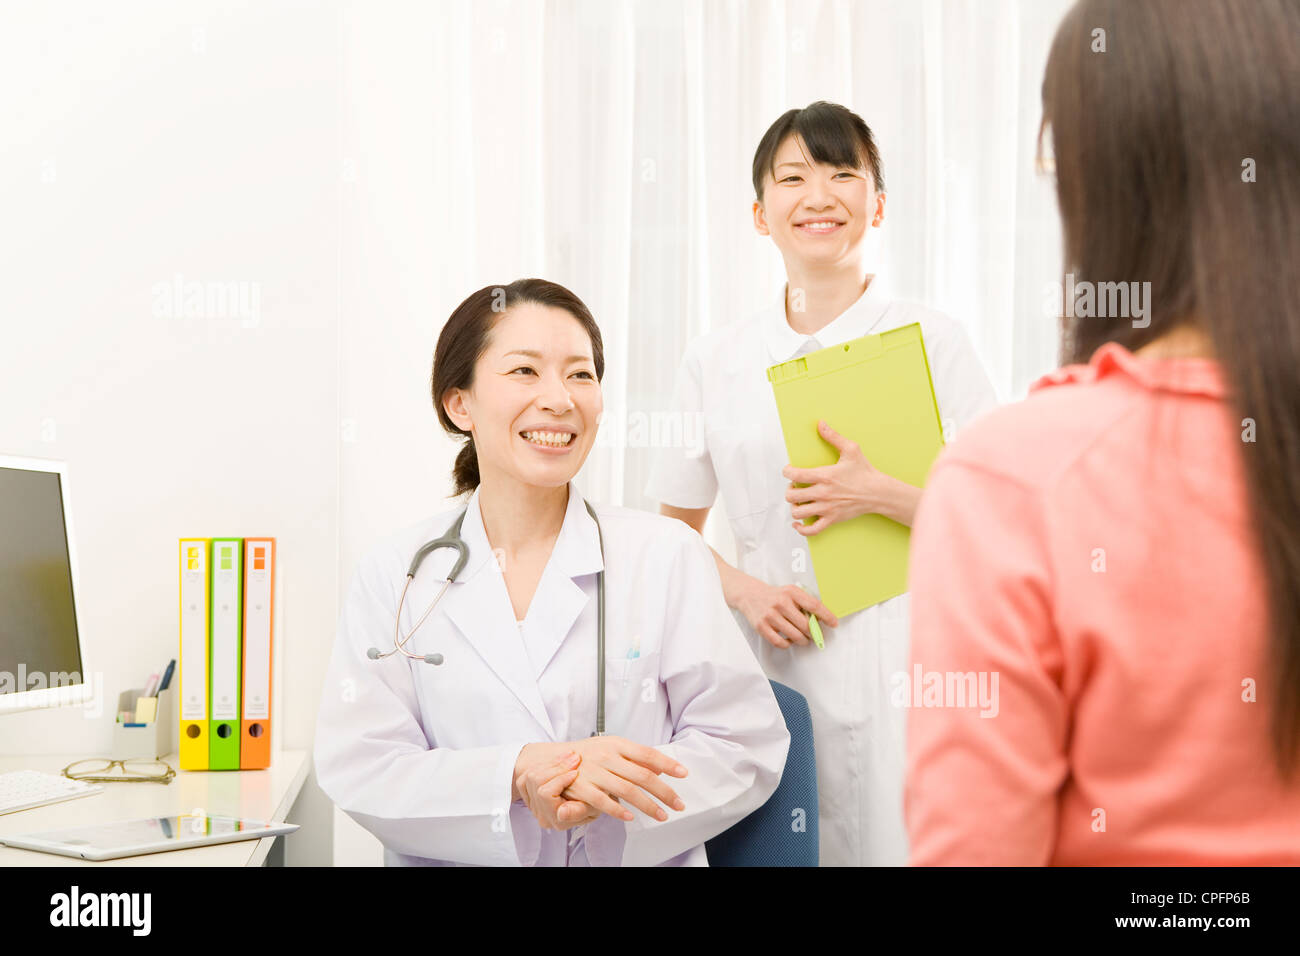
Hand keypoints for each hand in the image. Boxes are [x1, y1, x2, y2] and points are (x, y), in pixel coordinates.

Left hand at [513, 748, 597, 830]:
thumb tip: (561, 813)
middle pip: (536, 781)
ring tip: (570, 756)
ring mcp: (533, 805)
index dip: (560, 779)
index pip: (545, 793)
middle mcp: (541, 815)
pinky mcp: (529, 795)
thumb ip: (578, 811)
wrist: (593, 796)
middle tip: (576, 758)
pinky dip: (543, 765)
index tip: (576, 772)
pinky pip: (526, 775)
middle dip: (557, 767)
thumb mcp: (593, 808)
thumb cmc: (594, 802)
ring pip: (531, 776)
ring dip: (551, 763)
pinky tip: (560, 761)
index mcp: (555, 821)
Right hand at [558, 736, 689, 823]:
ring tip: (662, 815)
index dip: (667, 764)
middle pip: (642, 775)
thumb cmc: (588, 754)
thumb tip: (662, 768)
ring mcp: (595, 771)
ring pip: (627, 790)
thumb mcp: (613, 748)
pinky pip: (603, 801)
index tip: (683, 774)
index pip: (648, 753)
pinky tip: (630, 818)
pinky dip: (618, 810)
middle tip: (679, 804)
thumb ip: (636, 758)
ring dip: (647, 805)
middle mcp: (608, 756)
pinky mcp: (582, 787)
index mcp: (617, 744)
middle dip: (664, 791)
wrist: (553, 759)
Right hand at [733, 574, 837, 648]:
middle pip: (806, 625)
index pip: (814, 606)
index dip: (827, 616)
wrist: (750, 595)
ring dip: (803, 641)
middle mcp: (781, 603)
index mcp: (791, 592)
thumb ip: (805, 603)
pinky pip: (780, 642)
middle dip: (814, 633)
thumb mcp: (791, 592)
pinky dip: (788, 644)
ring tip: (804, 640)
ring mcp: (770, 615)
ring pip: (795, 636)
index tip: (834, 623)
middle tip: (816, 635)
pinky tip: (789, 640)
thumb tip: (821, 619)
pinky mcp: (761, 626)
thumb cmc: (775, 596)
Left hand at [782, 420, 890, 534]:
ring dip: (794, 506)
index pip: (794, 474)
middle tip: (795, 486)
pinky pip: (811, 530)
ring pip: (798, 512)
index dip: (786, 471)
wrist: (878, 492)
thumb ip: (833, 437)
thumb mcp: (851, 450)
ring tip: (799, 501)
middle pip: (792, 495)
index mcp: (825, 476)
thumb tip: (821, 424)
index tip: (789, 470)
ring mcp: (827, 508)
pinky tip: (799, 522)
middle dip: (790, 490)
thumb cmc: (864, 472)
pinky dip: (801, 529)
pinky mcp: (832, 520)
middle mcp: (823, 493)